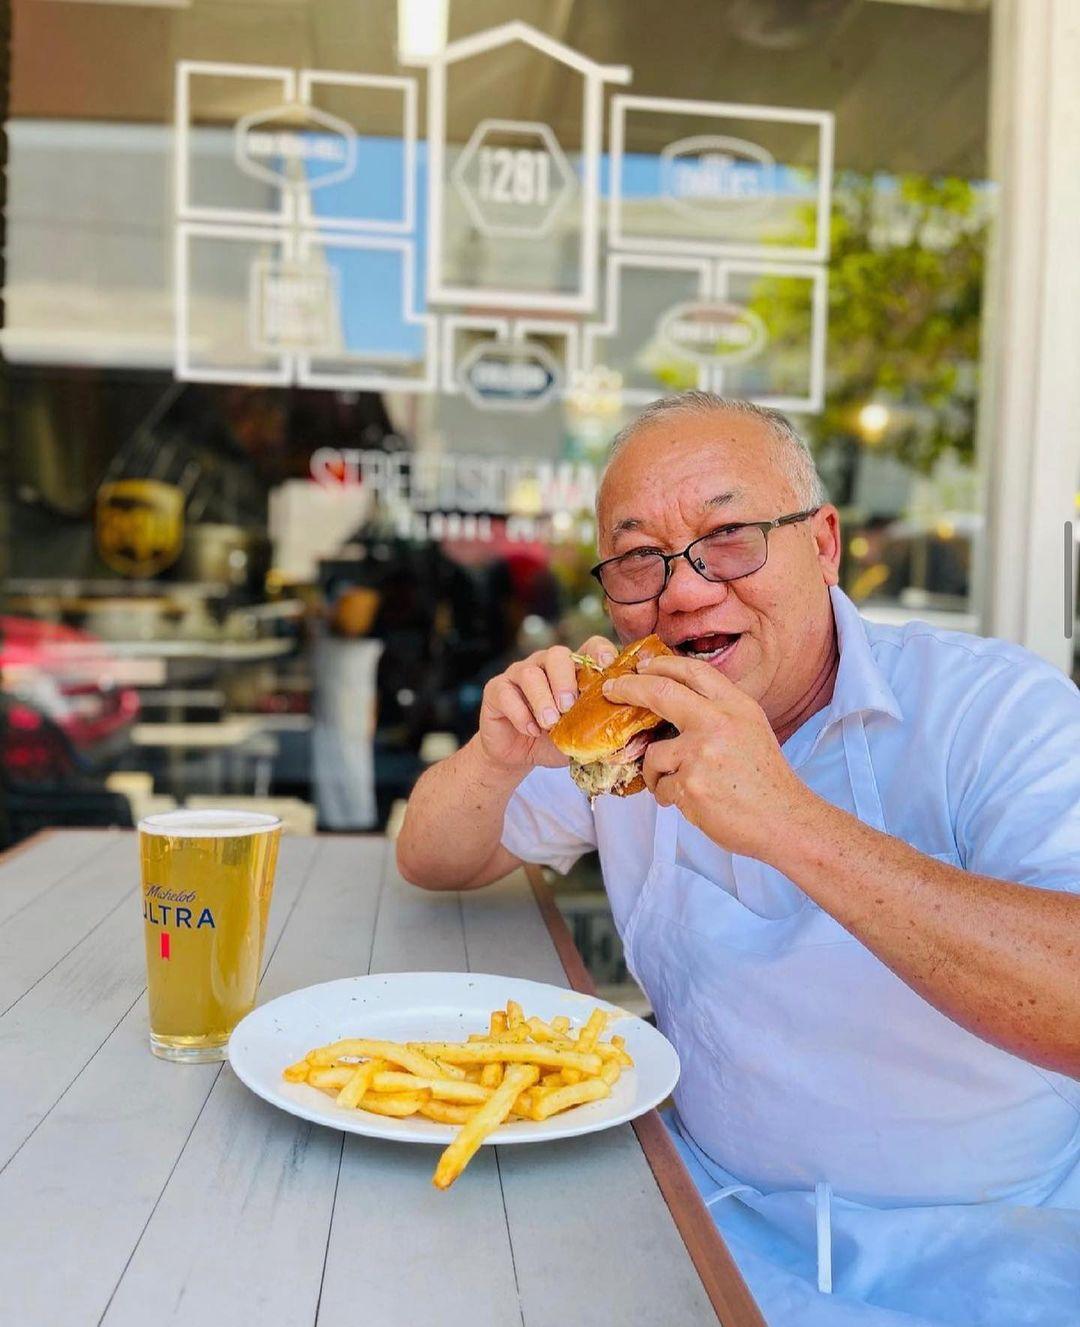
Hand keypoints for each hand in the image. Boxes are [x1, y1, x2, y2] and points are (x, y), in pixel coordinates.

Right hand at [478, 635, 617, 773]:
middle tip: (569, 707)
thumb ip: (597, 727)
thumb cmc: (553, 740)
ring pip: (530, 673)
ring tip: (549, 724)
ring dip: (542, 699)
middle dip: (565, 680)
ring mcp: (519, 674)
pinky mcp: (496, 689)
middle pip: (557, 654)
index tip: (607, 665)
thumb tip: (622, 732)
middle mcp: (545, 665)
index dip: (600, 651)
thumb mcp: (580, 735)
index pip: (589, 647)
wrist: (518, 755)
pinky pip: (506, 693)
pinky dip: (520, 713)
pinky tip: (530, 730)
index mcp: (572, 671)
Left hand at [602, 655, 812, 860]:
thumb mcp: (750, 729)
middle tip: (612, 690)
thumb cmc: (764, 779)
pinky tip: (693, 802)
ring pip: (654, 754)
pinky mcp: (690, 785)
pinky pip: (662, 786)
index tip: (641, 665)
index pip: (693, 671)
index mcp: (736, 706)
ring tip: (679, 785)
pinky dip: (671, 796)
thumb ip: (717, 712)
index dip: (661, 664)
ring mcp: (701, 754)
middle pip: (659, 692)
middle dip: (628, 688)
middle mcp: (718, 723)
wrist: (784, 821)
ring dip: (657, 772)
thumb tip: (670, 699)